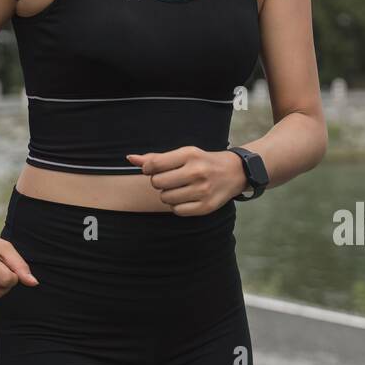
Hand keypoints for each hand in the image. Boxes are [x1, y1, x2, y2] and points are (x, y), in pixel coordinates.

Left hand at [126, 146, 247, 215]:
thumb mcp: (183, 154)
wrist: (234, 172)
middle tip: (171, 179)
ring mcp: (202, 190)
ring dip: (168, 194)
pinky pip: (177, 211)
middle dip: (159, 182)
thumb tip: (130, 158)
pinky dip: (178, 206)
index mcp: (189, 155)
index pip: (153, 165)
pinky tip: (187, 198)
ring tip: (180, 188)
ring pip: (165, 198)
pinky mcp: (206, 207)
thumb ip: (156, 158)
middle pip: (157, 183)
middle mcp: (196, 172)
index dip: (148, 169)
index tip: (154, 169)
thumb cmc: (202, 161)